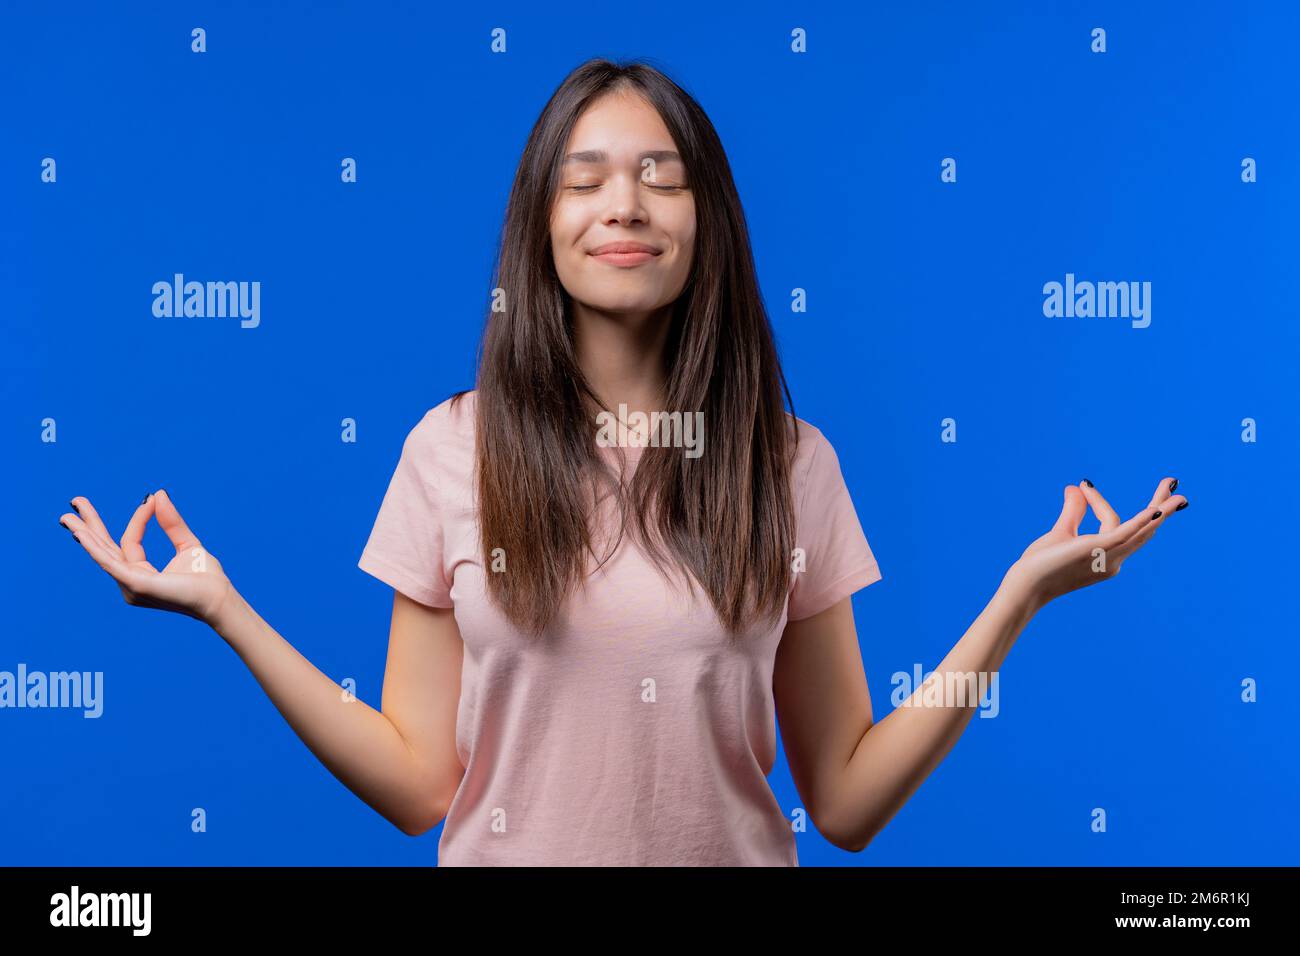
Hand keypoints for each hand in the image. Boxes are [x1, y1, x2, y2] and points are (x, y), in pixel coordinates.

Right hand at [58, 489, 233, 626]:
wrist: (219, 597)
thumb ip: (171, 522)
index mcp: (141, 574)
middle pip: (105, 549)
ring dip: (86, 535)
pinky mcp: (137, 586)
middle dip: (89, 526)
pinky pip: (112, 564)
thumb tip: (158, 494)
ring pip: (104, 555)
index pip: (130, 541)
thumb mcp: (187, 543)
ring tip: (68, 517)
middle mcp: (131, 582)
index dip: (138, 519)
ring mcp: (131, 586)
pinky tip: (82, 535)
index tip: (150, 499)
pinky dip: (95, 549)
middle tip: (74, 502)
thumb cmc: (207, 578)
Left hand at [1001, 477, 1186, 611]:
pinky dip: (1141, 522)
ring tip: (1175, 491)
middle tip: (1172, 482)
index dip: (1099, 501)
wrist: (1027, 584)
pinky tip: (1155, 511)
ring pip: (1142, 532)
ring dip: (1160, 510)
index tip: (1081, 485)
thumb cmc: (1042, 564)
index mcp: (1107, 556)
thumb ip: (1073, 511)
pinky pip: (1125, 535)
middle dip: (1160, 506)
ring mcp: (1109, 557)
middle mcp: (1114, 559)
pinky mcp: (1099, 551)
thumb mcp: (1061, 531)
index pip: (1114, 521)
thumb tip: (1076, 486)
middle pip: (1144, 530)